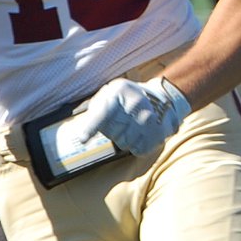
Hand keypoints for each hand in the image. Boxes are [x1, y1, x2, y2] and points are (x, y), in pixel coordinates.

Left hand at [75, 75, 190, 154]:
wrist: (158, 99)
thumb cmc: (124, 100)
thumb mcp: (108, 95)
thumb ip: (95, 111)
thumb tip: (82, 136)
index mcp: (120, 91)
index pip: (103, 113)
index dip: (91, 127)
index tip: (82, 139)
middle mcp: (137, 104)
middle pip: (113, 133)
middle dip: (112, 132)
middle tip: (120, 121)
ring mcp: (150, 119)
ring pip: (125, 143)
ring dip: (123, 140)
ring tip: (130, 127)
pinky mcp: (158, 132)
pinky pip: (138, 150)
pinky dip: (136, 145)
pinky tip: (140, 134)